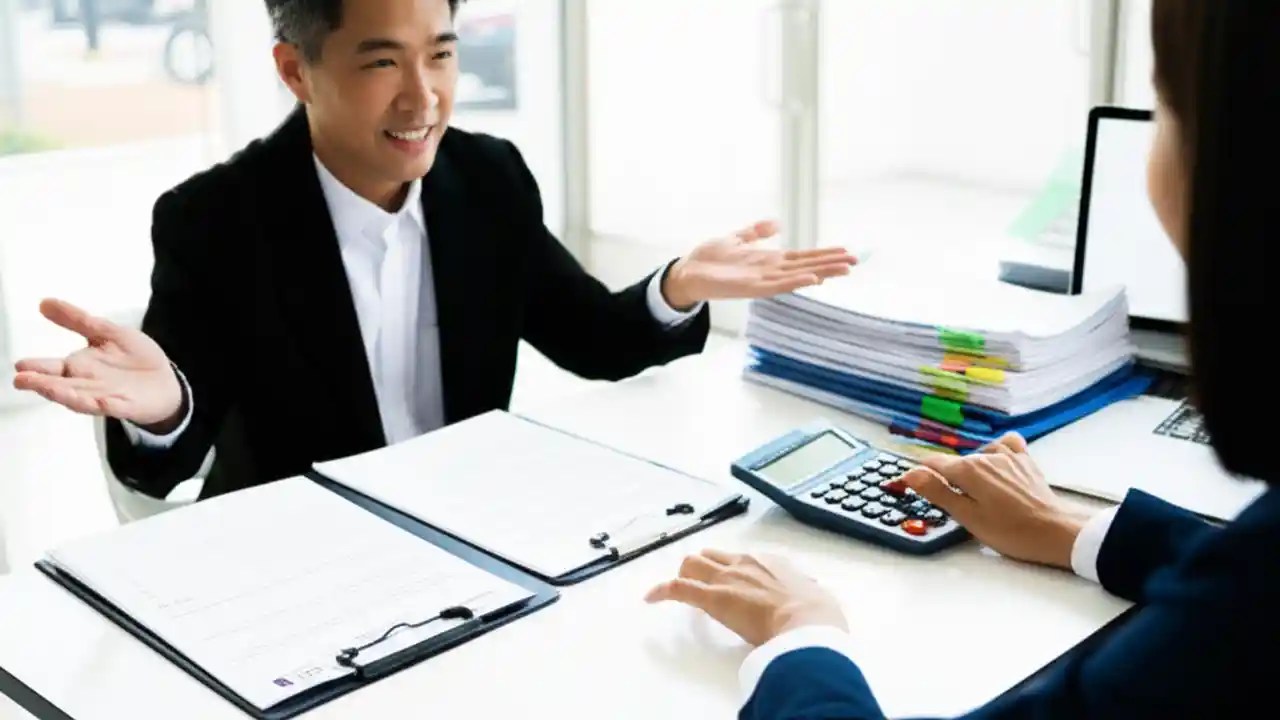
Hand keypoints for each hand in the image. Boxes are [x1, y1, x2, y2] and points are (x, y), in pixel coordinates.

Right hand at [12, 299, 184, 431]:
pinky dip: (105, 404)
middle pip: (60, 385)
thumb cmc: (134, 357)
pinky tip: (100, 401)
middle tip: (22, 380)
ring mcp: (105, 396)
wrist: (166, 381)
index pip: (53, 368)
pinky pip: (113, 407)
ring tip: (50, 390)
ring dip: (65, 395)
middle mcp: (86, 384)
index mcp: (80, 366)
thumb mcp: (108, 332)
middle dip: (42, 383)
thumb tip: (44, 302)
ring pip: (80, 398)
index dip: (36, 367)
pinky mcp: (126, 405)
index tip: (19, 365)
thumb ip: (78, 320)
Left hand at [644, 549, 846, 645]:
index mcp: (770, 563)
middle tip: (699, 583)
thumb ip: (809, 591)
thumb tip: (813, 593)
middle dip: (702, 567)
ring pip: (693, 563)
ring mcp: (727, 579)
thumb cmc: (817, 613)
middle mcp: (745, 564)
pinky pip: (679, 588)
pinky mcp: (712, 598)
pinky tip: (651, 597)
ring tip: (678, 588)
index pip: (742, 559)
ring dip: (684, 574)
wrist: (809, 621)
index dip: (732, 569)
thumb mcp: (816, 596)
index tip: (730, 580)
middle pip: (712, 555)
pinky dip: (662, 591)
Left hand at [661, 220, 856, 309]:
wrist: (687, 272)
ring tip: (843, 269)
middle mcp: (770, 271)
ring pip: (798, 276)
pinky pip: (777, 285)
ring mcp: (762, 281)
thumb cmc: (710, 258)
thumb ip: (756, 233)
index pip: (803, 257)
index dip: (824, 254)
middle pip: (807, 266)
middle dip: (831, 264)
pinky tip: (812, 279)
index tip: (846, 252)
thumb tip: (776, 223)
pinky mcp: (751, 288)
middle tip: (856, 261)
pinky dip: (795, 282)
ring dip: (821, 273)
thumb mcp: (737, 238)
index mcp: (769, 261)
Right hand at [901, 433, 1093, 569]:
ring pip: (977, 455)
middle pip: (955, 463)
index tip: (911, 485)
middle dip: (948, 479)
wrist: (1056, 532)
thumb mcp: (967, 518)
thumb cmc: (1012, 532)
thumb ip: (937, 492)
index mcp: (967, 470)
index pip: (931, 464)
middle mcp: (985, 456)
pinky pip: (1005, 444)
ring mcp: (1007, 456)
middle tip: (955, 506)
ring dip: (972, 470)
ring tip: (977, 495)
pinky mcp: (1024, 461)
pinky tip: (996, 466)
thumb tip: (910, 473)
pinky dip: (996, 452)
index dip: (918, 475)